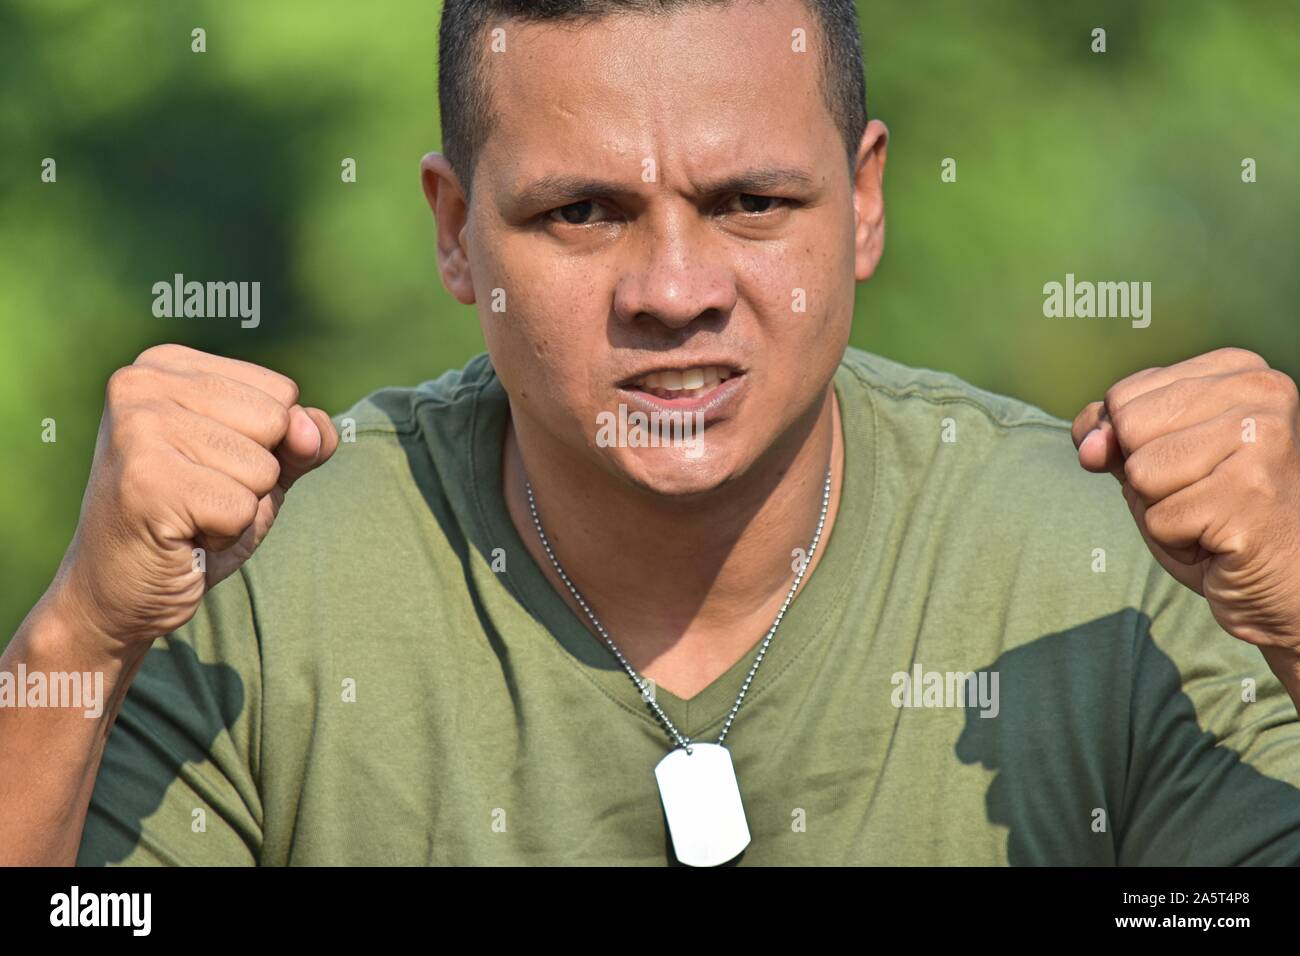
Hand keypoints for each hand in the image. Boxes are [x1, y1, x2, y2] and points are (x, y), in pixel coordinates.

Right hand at [49, 343, 338, 651]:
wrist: (117, 592)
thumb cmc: (193, 522)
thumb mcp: (260, 471)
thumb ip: (301, 440)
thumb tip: (310, 428)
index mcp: (169, 364)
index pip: (281, 392)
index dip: (266, 444)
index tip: (209, 466)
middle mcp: (144, 383)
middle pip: (276, 421)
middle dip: (255, 475)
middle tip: (199, 495)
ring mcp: (139, 428)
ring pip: (262, 467)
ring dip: (239, 506)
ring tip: (189, 514)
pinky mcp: (146, 480)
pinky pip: (242, 508)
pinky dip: (225, 534)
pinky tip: (182, 535)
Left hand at [1072, 347, 1299, 654]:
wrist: (1282, 576)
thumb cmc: (1214, 512)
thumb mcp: (1154, 460)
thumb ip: (1111, 436)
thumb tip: (1089, 444)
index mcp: (1237, 368)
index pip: (1123, 396)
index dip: (1133, 443)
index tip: (1188, 463)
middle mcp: (1260, 392)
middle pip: (1129, 428)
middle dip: (1145, 476)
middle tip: (1199, 494)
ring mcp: (1261, 441)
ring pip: (1141, 473)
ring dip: (1161, 509)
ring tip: (1208, 515)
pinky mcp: (1251, 493)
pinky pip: (1160, 519)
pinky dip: (1176, 540)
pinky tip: (1218, 539)